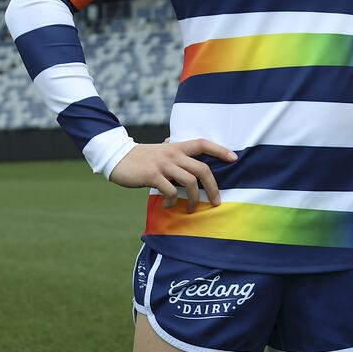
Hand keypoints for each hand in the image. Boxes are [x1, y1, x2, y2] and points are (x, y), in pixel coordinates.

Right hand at [109, 138, 237, 211]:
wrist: (118, 157)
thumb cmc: (142, 157)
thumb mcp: (161, 151)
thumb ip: (175, 153)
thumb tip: (189, 160)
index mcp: (177, 146)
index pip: (203, 143)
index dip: (220, 150)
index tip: (234, 158)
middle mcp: (173, 154)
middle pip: (202, 169)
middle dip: (212, 187)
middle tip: (216, 201)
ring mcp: (164, 164)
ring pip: (189, 181)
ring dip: (194, 198)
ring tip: (193, 208)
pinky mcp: (153, 175)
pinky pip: (171, 191)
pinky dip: (174, 201)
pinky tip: (170, 204)